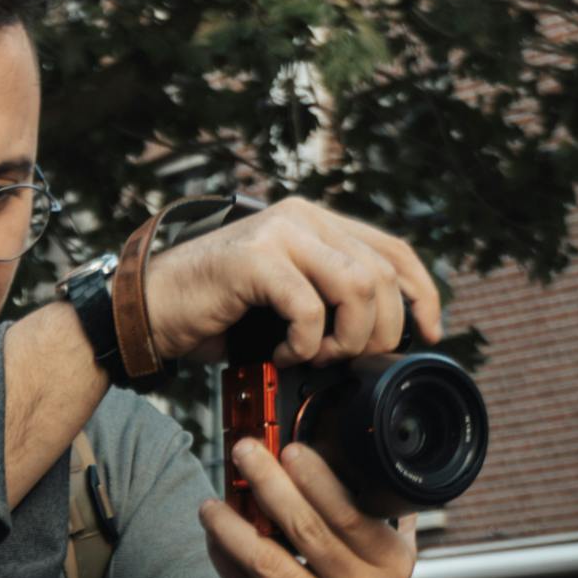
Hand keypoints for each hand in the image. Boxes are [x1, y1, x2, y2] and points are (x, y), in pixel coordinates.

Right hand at [126, 197, 443, 366]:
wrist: (149, 311)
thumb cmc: (216, 314)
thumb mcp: (287, 301)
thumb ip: (329, 297)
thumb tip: (382, 335)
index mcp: (318, 223)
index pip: (393, 250)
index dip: (422, 294)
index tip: (428, 333)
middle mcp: (303, 218)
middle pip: (381, 275)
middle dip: (377, 331)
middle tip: (347, 360)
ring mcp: (280, 232)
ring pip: (356, 286)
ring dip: (344, 338)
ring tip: (314, 356)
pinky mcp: (256, 258)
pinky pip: (309, 307)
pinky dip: (304, 343)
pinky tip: (281, 353)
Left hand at [205, 429, 418, 577]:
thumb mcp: (380, 562)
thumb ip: (372, 516)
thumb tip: (343, 453)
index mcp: (389, 565)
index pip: (350, 513)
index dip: (316, 478)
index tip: (290, 449)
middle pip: (305, 529)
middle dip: (269, 483)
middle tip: (245, 452)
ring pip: (265, 562)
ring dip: (232, 525)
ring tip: (213, 502)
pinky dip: (224, 556)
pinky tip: (214, 534)